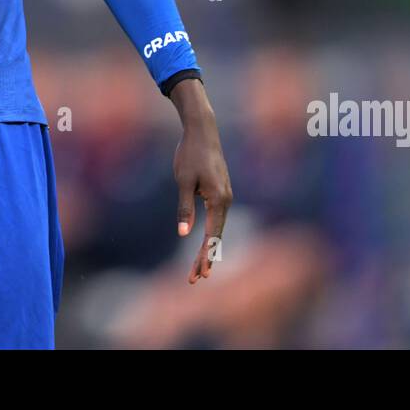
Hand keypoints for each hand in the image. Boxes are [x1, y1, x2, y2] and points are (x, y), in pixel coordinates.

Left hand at [169, 78, 231, 283]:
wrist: (202, 130)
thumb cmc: (190, 153)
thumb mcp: (183, 181)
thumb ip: (184, 208)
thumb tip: (183, 234)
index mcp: (219, 200)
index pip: (212, 235)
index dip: (204, 256)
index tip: (200, 274)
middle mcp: (226, 200)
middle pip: (217, 236)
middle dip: (205, 258)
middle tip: (195, 279)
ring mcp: (225, 195)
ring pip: (217, 228)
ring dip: (207, 248)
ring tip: (198, 268)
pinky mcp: (220, 191)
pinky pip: (217, 218)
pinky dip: (210, 233)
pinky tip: (204, 244)